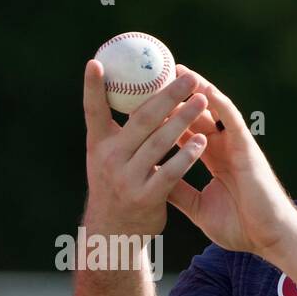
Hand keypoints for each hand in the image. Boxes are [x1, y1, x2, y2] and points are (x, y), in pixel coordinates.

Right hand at [81, 59, 209, 237]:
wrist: (114, 233)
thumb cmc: (116, 186)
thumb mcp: (107, 159)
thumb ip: (119, 132)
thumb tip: (131, 91)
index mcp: (98, 146)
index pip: (93, 111)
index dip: (92, 88)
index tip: (96, 62)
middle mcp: (109, 160)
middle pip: (139, 120)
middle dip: (166, 95)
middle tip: (188, 76)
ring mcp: (126, 180)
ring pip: (158, 143)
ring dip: (183, 119)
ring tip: (201, 100)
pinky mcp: (145, 198)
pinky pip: (170, 172)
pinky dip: (187, 155)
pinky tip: (204, 140)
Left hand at [165, 64, 296, 256]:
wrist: (267, 239)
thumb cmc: (239, 227)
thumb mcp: (198, 207)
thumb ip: (179, 191)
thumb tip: (153, 180)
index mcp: (212, 160)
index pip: (184, 132)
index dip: (166, 117)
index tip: (143, 104)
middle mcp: (222, 148)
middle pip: (195, 115)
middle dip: (176, 97)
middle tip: (153, 77)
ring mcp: (235, 146)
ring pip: (213, 110)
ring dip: (196, 89)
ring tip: (176, 70)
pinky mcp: (247, 148)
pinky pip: (231, 119)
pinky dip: (218, 101)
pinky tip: (203, 87)